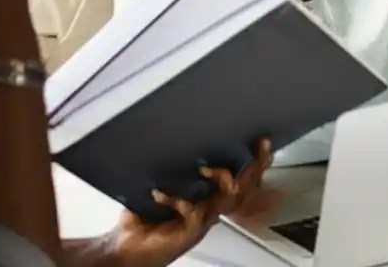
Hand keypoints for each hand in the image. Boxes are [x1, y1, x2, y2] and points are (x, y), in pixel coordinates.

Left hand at [93, 139, 273, 266]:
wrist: (127, 252)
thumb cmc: (143, 222)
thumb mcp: (159, 187)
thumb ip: (169, 168)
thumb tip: (166, 136)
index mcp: (207, 201)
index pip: (240, 180)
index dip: (255, 163)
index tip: (260, 142)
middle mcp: (210, 212)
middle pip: (243, 188)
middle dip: (254, 167)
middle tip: (259, 148)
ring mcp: (201, 223)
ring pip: (227, 200)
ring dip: (221, 179)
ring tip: (205, 168)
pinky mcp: (187, 234)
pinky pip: (191, 213)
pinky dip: (176, 200)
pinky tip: (159, 193)